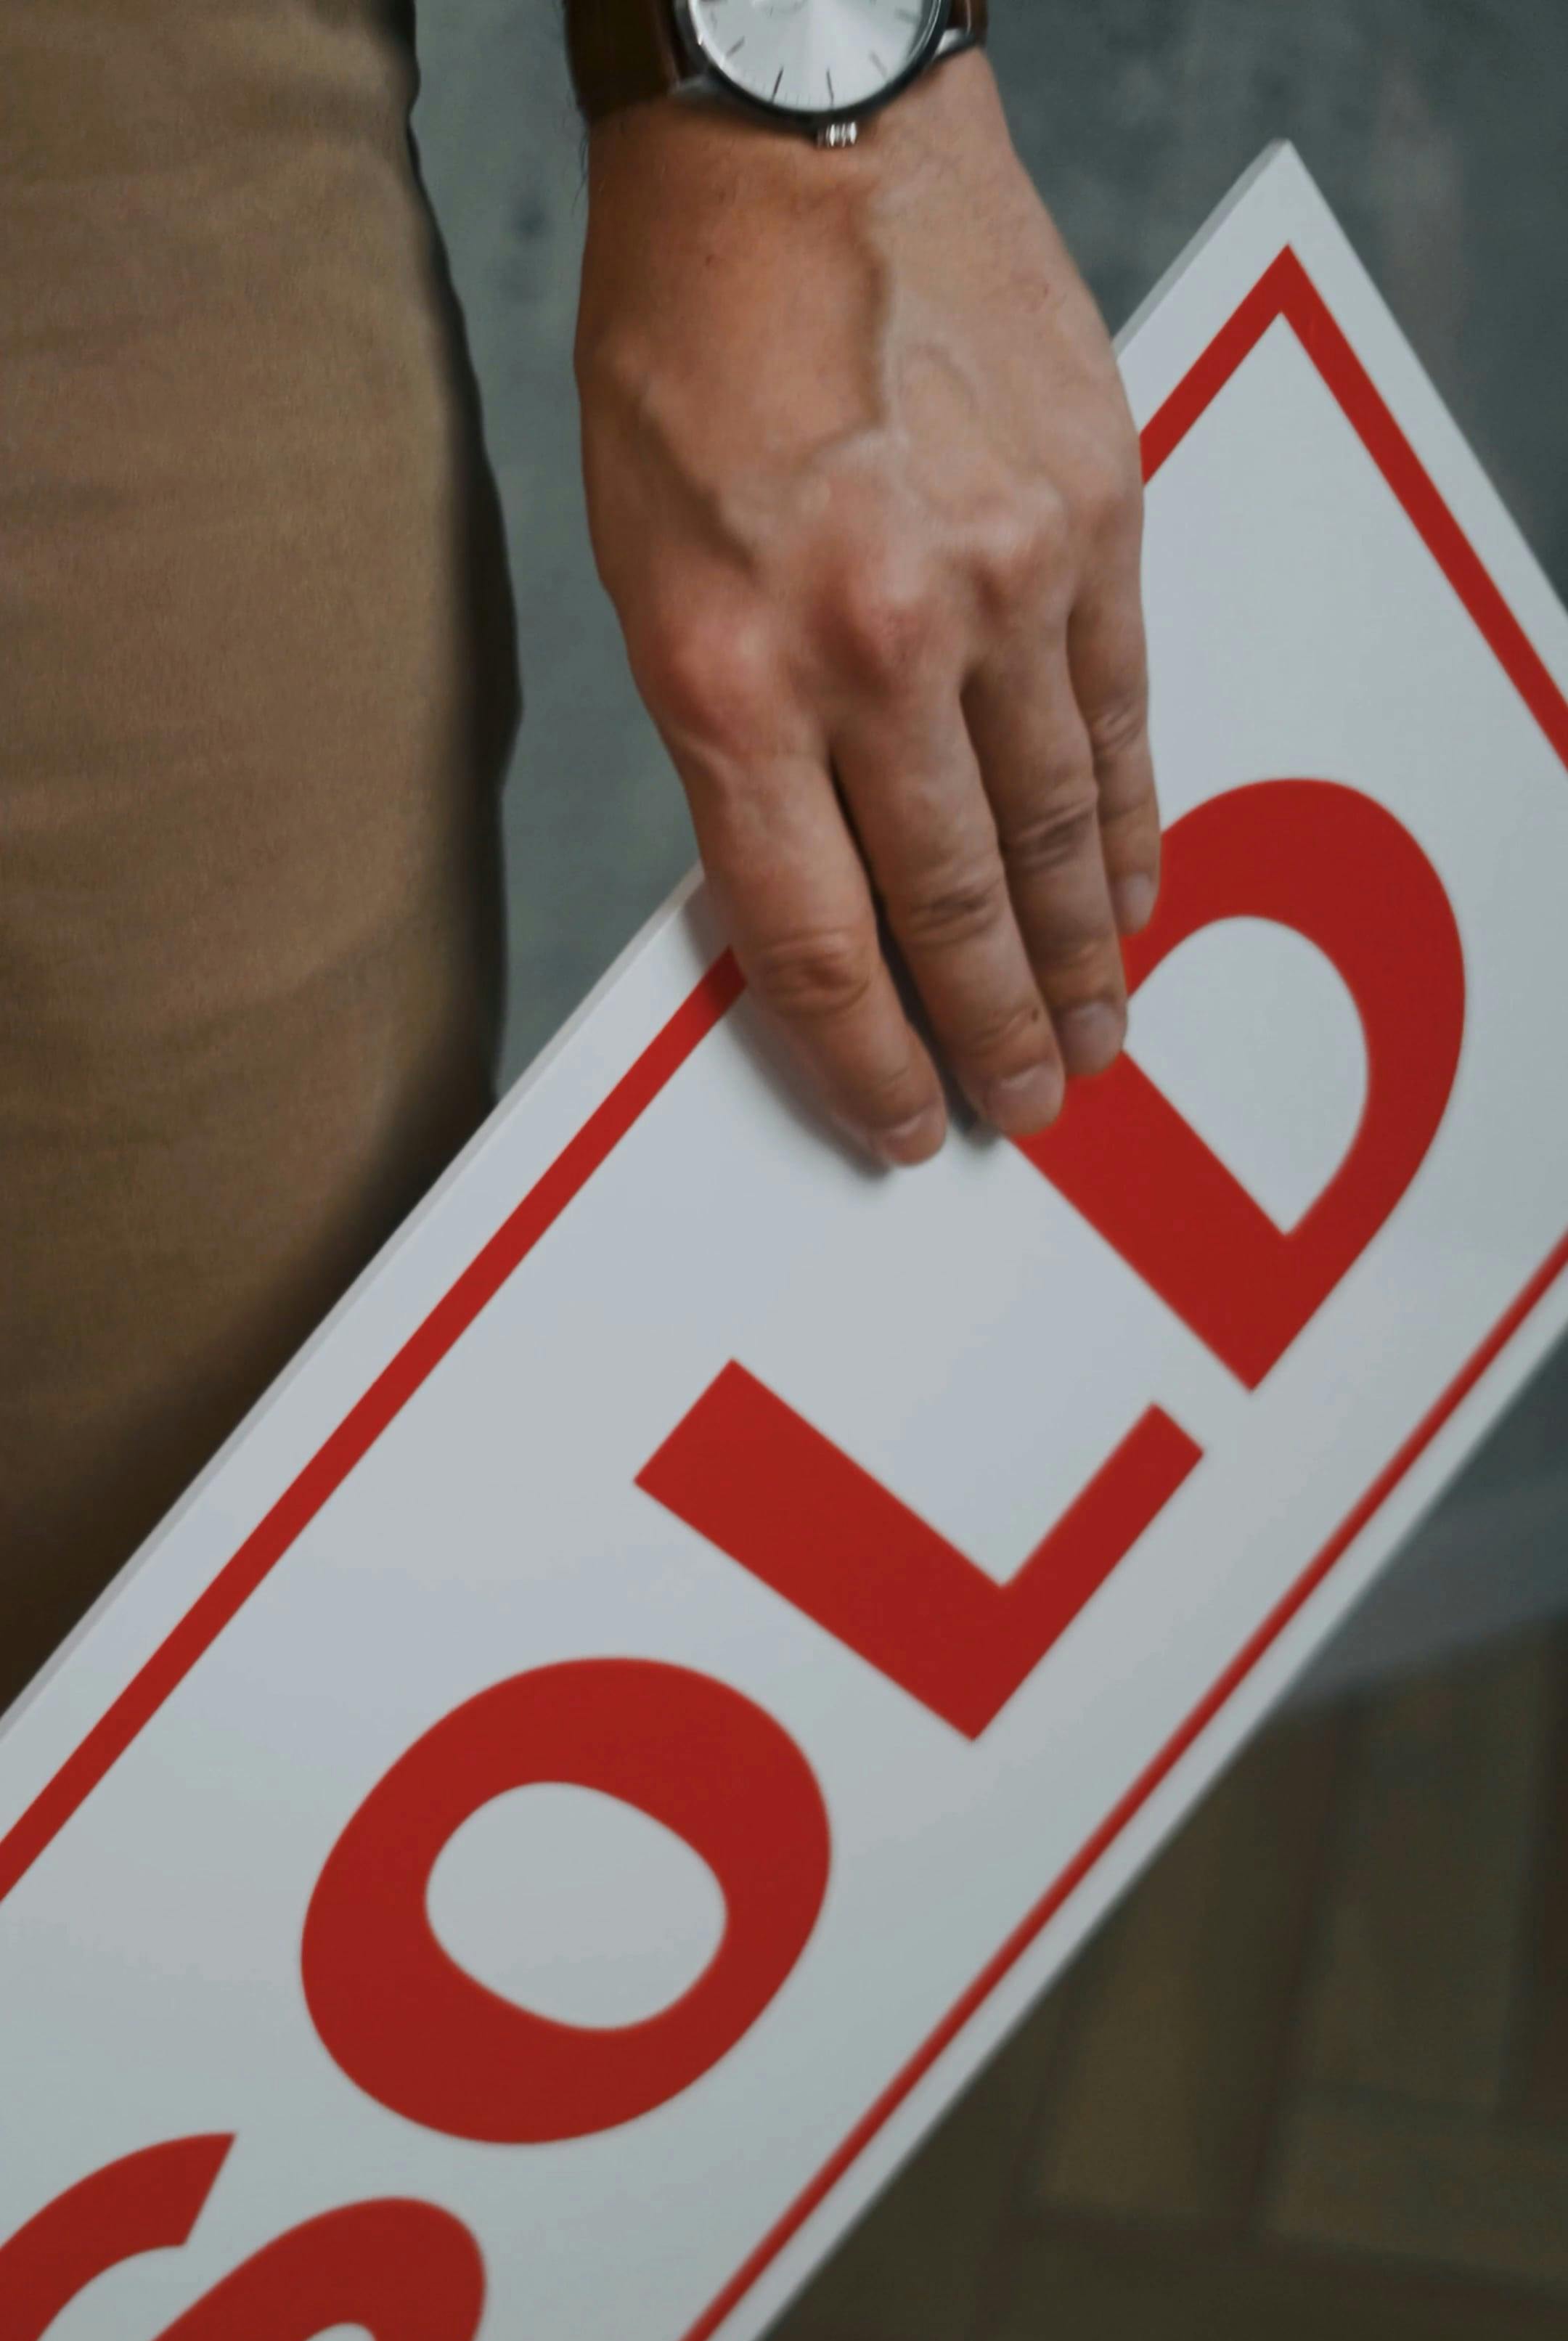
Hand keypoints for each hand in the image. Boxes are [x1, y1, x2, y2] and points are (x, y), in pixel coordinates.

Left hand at [575, 50, 1159, 1165]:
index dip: (865, 1058)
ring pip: (1057, 826)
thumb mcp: (641, 570)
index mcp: (730, 670)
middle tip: (1027, 1111)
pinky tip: (1132, 898)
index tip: (901, 1125)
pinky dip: (1128, 823)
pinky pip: (1120, 713)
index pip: (816, 935)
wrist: (798, 132)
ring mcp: (1003, 576)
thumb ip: (733, 745)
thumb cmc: (687, 351)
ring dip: (1079, 956)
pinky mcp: (1094, 513)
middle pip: (955, 902)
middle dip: (993, 1032)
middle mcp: (876, 642)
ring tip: (1095, 1038)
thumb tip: (822, 892)